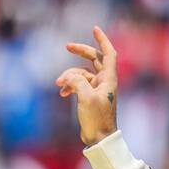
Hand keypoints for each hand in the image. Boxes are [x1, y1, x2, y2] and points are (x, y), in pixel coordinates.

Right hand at [56, 25, 118, 146]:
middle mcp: (105, 81)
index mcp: (109, 79)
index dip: (102, 40)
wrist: (99, 139)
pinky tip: (62, 93)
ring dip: (69, 76)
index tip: (94, 29)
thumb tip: (68, 77)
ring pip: (82, 73)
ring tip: (59, 84)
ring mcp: (98, 89)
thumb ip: (77, 82)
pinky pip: (79, 84)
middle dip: (81, 52)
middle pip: (94, 59)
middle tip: (67, 46)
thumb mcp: (86, 97)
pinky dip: (70, 86)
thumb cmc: (97, 119)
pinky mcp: (90, 97)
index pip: (109, 53)